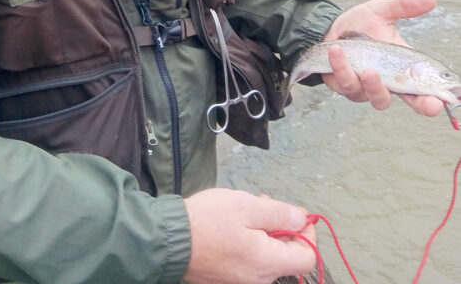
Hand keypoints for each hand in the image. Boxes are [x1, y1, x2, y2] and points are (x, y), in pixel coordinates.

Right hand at [184, 188, 316, 283]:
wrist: (169, 240)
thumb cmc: (209, 220)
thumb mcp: (247, 206)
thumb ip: (279, 215)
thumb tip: (302, 219)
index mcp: (268, 263)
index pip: (307, 257)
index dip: (307, 233)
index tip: (294, 213)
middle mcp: (259, 280)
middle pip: (286, 256)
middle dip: (282, 227)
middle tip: (263, 203)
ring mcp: (241, 281)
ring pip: (267, 256)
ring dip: (264, 232)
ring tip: (245, 210)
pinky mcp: (227, 278)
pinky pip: (250, 261)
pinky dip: (250, 243)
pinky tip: (233, 226)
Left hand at [321, 0, 442, 114]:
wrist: (329, 28)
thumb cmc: (360, 23)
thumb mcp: (381, 11)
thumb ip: (403, 6)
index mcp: (403, 67)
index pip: (424, 87)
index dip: (435, 97)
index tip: (444, 100)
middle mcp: (388, 81)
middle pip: (409, 100)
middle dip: (420, 103)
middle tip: (428, 106)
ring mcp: (366, 87)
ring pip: (376, 97)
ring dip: (373, 84)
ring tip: (367, 68)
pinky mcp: (344, 86)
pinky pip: (346, 84)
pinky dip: (342, 68)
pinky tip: (337, 51)